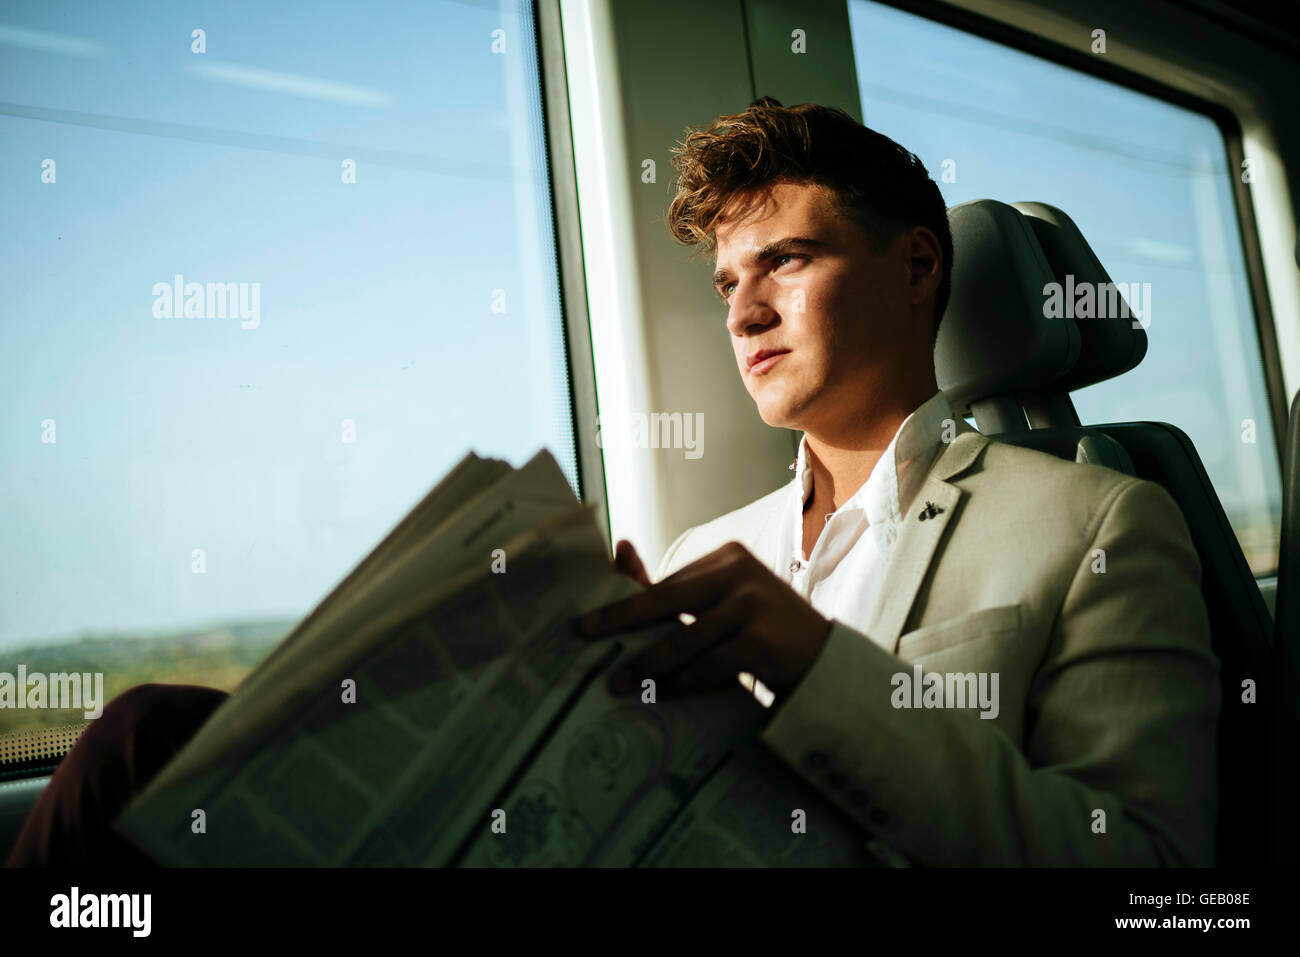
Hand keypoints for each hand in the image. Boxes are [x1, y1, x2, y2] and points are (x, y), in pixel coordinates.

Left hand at [576, 541, 831, 700]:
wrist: (824, 662)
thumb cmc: (762, 632)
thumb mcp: (722, 601)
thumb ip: (674, 586)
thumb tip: (620, 548)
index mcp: (726, 556)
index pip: (668, 582)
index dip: (628, 604)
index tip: (590, 618)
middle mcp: (740, 572)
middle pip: (668, 598)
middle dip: (622, 619)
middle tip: (584, 633)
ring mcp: (753, 604)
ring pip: (686, 637)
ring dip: (648, 663)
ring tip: (619, 681)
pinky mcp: (762, 639)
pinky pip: (709, 664)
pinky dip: (683, 681)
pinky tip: (663, 693)